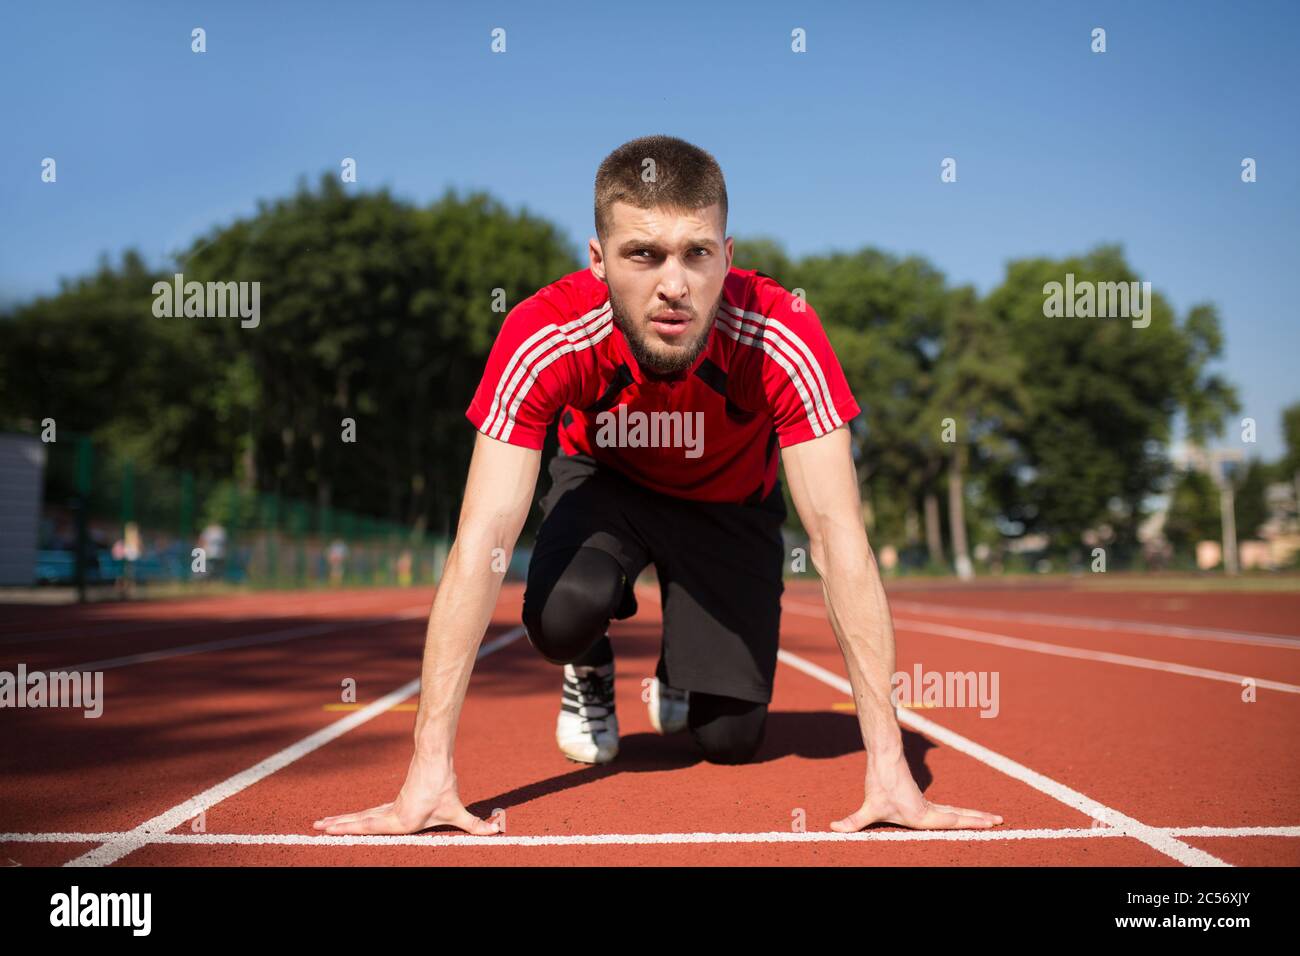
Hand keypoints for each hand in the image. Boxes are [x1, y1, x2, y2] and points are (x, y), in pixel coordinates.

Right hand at [313, 751, 501, 835]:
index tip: (328, 829)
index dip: (347, 829)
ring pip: (361, 816)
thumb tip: (498, 831)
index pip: (369, 827)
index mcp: (400, 820)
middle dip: (337, 826)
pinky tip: (346, 820)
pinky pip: (369, 813)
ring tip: (321, 824)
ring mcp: (390, 807)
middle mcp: (391, 814)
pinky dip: (355, 818)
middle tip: (314, 827)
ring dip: (342, 820)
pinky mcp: (394, 802)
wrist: (435, 757)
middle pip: (359, 821)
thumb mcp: (458, 809)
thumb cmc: (444, 784)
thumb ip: (475, 825)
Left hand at [831, 748, 1002, 831]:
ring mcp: (927, 804)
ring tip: (993, 819)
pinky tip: (967, 816)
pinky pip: (948, 809)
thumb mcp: (867, 808)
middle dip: (980, 820)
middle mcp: (928, 810)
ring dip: (974, 815)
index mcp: (921, 815)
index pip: (951, 821)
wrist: (883, 757)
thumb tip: (832, 829)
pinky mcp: (923, 800)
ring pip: (956, 811)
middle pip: (960, 815)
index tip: (989, 823)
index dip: (970, 823)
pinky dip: (962, 813)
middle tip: (1001, 821)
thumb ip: (852, 821)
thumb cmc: (878, 783)